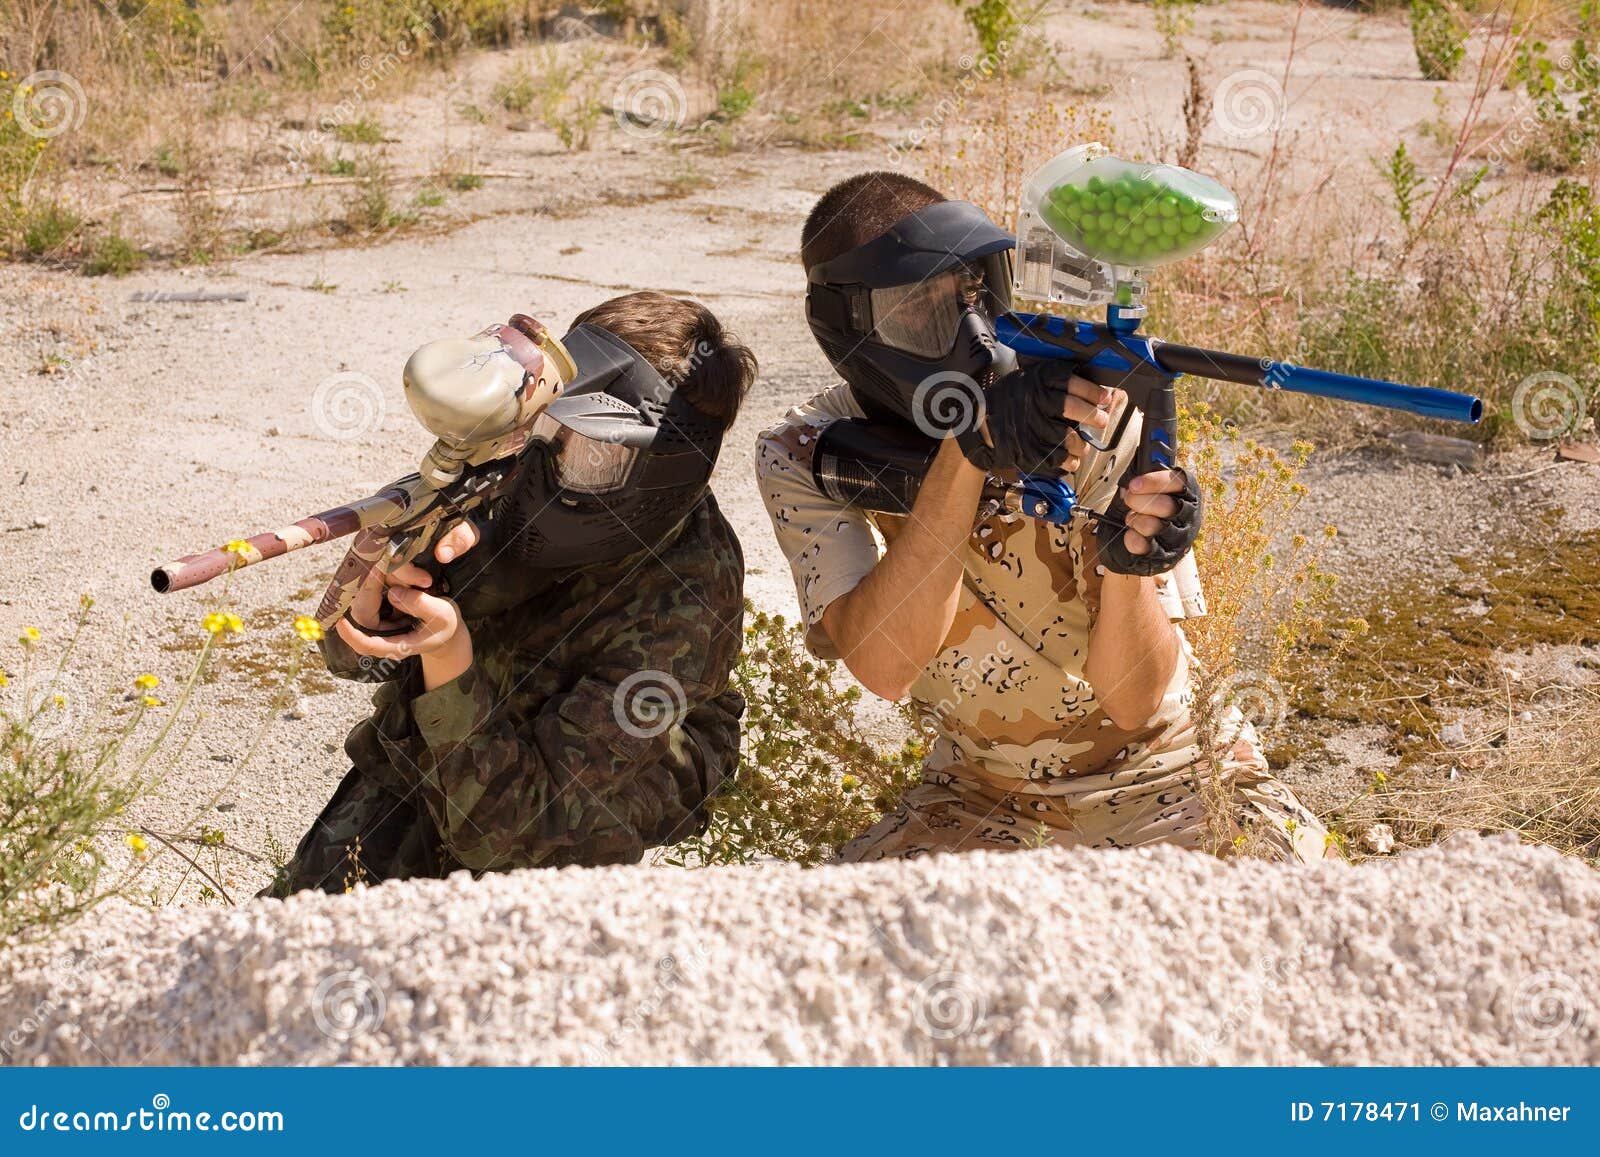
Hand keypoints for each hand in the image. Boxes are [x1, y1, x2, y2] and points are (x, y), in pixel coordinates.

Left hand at [337, 521, 480, 687]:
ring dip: (387, 577)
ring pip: (367, 593)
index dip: (351, 635)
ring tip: (419, 577)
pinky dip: (389, 575)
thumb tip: (393, 593)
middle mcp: (379, 631)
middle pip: (364, 608)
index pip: (367, 644)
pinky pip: (374, 586)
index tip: (341, 622)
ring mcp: (376, 616)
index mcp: (395, 644)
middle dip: (378, 584)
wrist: (444, 624)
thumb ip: (419, 605)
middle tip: (398, 568)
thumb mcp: (442, 614)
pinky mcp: (376, 603)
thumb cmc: (443, 624)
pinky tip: (410, 575)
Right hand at [955, 365, 1111, 476]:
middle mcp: (1036, 402)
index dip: (1094, 392)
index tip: (1107, 399)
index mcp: (1038, 381)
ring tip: (1081, 445)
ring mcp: (1033, 427)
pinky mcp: (1030, 450)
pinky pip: (1060, 458)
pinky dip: (1070, 461)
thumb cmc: (1009, 400)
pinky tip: (1070, 460)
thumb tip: (1093, 390)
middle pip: (1074, 409)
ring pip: (1070, 437)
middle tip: (1101, 421)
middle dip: (1094, 416)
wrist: (979, 424)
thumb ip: (1053, 382)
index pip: (1073, 383)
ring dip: (1081, 444)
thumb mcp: (1027, 379)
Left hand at [1095, 467, 1201, 576]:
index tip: (1134, 484)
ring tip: (1131, 518)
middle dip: (1139, 502)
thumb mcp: (1146, 484)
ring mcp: (1180, 536)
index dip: (1155, 481)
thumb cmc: (1144, 506)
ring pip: (1156, 527)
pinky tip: (1130, 534)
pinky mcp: (1167, 556)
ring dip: (1136, 521)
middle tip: (1128, 500)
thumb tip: (1145, 444)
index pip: (1178, 481)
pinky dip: (1132, 539)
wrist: (1137, 541)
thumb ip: (1146, 468)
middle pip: (1167, 506)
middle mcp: (1188, 514)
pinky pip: (1146, 546)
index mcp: (1187, 491)